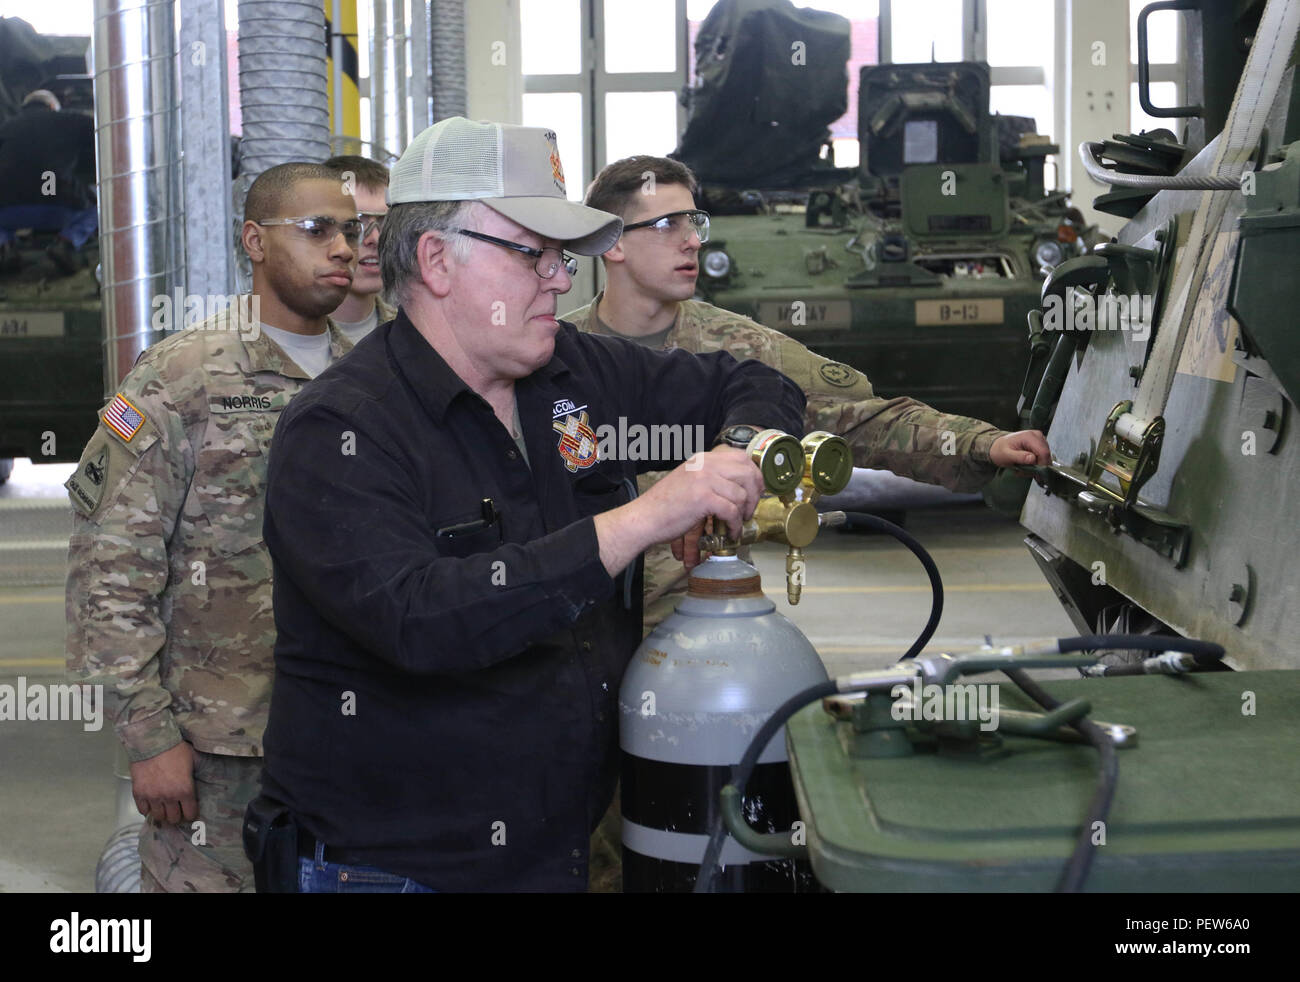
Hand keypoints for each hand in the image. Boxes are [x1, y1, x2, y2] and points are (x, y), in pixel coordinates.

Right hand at [129, 741, 197, 825]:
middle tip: (177, 810)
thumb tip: (210, 773)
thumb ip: (200, 770)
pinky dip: (147, 809)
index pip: (190, 813)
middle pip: (174, 818)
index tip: (190, 811)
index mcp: (185, 790)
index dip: (191, 813)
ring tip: (165, 808)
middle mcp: (169, 797)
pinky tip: (151, 804)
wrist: (152, 742)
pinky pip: (142, 810)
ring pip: (159, 816)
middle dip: (177, 815)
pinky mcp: (139, 793)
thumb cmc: (174, 748)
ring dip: (163, 813)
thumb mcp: (194, 759)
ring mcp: (152, 796)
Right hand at [594, 447, 763, 575]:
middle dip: (755, 493)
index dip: (754, 474)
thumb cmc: (666, 505)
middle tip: (750, 509)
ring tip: (737, 523)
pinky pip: (732, 511)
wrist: (645, 517)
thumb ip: (711, 476)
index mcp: (703, 458)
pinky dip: (735, 525)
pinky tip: (731, 532)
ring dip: (744, 512)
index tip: (755, 491)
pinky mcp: (703, 498)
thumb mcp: (689, 479)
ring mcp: (704, 480)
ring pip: (742, 494)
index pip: (741, 457)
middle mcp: (705, 464)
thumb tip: (739, 485)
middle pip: (747, 472)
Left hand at [989, 429, 1050, 470]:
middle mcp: (1037, 436)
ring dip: (1035, 467)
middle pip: (1046, 456)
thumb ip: (1019, 457)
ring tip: (1022, 468)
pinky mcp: (1040, 445)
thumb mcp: (1006, 455)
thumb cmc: (1000, 450)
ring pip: (1045, 458)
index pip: (1044, 452)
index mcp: (1029, 436)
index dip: (1042, 465)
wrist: (998, 446)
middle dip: (1037, 467)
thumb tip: (1032, 459)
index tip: (1036, 475)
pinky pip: (1042, 458)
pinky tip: (1025, 465)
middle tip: (1024, 472)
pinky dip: (1035, 464)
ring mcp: (1039, 440)